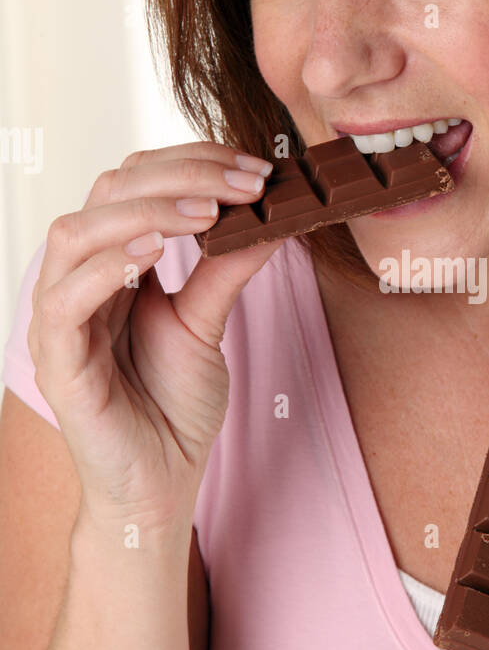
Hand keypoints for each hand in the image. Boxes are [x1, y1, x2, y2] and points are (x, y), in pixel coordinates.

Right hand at [29, 141, 282, 527]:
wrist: (160, 485)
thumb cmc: (174, 407)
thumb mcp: (208, 324)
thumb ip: (227, 268)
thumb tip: (271, 213)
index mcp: (112, 262)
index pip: (135, 184)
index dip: (192, 164)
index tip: (255, 169)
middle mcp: (79, 279)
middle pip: (106, 192)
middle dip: (181, 176)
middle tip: (246, 183)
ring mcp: (59, 318)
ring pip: (75, 233)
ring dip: (145, 212)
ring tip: (207, 213)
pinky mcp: (56, 362)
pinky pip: (64, 301)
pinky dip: (106, 267)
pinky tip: (154, 255)